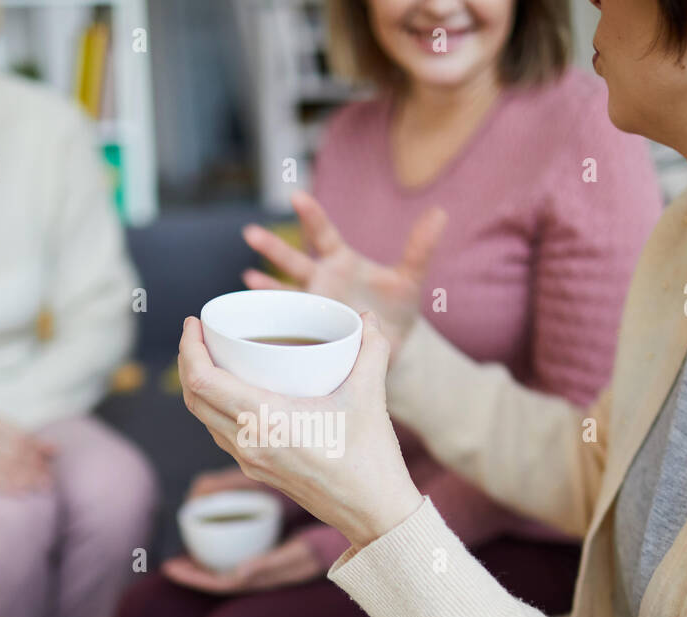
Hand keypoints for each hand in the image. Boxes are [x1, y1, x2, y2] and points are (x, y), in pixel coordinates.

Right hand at [0, 414, 55, 493]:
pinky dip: (7, 486)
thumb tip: (54, 450)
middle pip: (14, 454)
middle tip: (49, 480)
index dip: (37, 452)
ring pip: (3, 468)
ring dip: (25, 479)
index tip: (50, 462)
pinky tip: (21, 492)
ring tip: (41, 487)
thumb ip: (24, 436)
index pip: (20, 438)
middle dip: (34, 468)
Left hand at [161, 538, 322, 593]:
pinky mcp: (265, 557)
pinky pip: (234, 556)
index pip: (221, 584)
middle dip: (192, 574)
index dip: (195, 580)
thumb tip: (237, 574)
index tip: (171, 569)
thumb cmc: (320, 547)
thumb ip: (269, 564)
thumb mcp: (297, 552)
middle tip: (168, 565)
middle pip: (218, 578)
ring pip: (224, 568)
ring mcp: (262, 568)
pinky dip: (218, 550)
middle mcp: (259, 576)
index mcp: (262, 580)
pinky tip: (207, 540)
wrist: (342, 541)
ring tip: (182, 556)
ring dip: (203, 563)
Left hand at [178, 311, 422, 550]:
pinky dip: (216, 408)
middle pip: (194, 399)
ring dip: (198, 387)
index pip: (203, 381)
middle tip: (198, 334)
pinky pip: (221, 434)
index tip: (193, 323)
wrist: (374, 515)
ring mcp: (251, 460)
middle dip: (187, 362)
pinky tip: (234, 393)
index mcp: (266, 421)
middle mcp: (249, 443)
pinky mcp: (259, 471)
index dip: (188, 348)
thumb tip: (368, 319)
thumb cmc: (370, 460)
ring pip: (204, 419)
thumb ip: (372, 351)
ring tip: (211, 359)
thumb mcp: (371, 397)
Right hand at [241, 191, 444, 352]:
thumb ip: (420, 247)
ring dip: (264, 283)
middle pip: (294, 259)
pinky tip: (257, 311)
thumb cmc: (398, 311)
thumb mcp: (410, 279)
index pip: (323, 233)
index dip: (310, 215)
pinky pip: (287, 322)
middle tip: (250, 233)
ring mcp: (313, 306)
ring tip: (246, 276)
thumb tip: (441, 213)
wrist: (393, 349)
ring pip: (285, 289)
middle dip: (273, 247)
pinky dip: (272, 315)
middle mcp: (321, 280)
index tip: (296, 196)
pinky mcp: (310, 330)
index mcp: (341, 262)